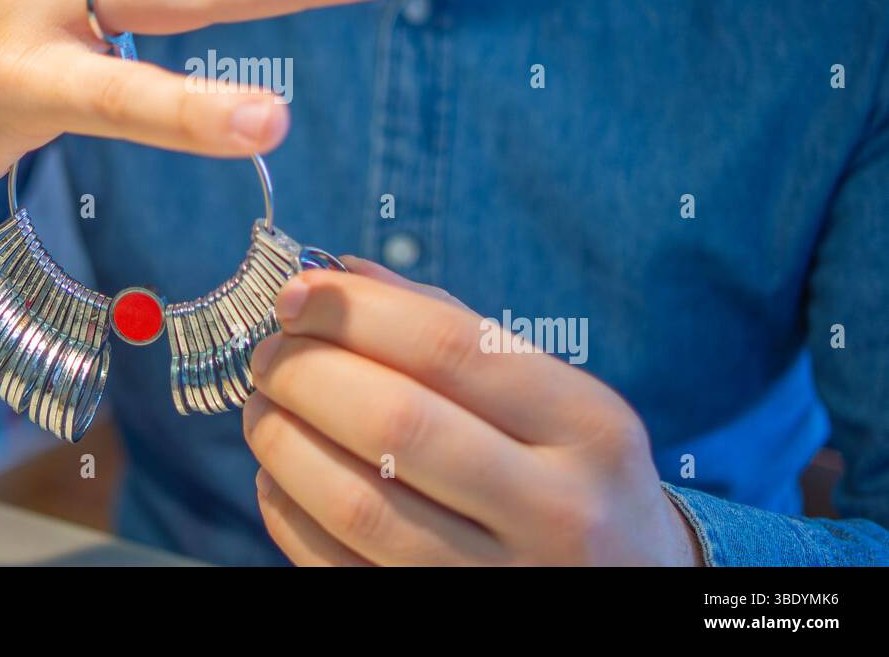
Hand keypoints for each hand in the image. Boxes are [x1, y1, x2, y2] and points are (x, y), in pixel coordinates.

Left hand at [243, 257, 703, 565]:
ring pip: (356, 502)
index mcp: (587, 428)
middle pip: (394, 423)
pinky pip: (334, 566)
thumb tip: (336, 276)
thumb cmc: (570, 471)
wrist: (631, 588)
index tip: (295, 295)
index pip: (448, 347)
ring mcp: (501, 582)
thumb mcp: (552, 395)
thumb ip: (449, 327)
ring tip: (266, 406)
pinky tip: (282, 474)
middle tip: (270, 353)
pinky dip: (287, 509)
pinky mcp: (440, 621)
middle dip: (306, 373)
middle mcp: (556, 512)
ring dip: (283, 439)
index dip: (353, 311)